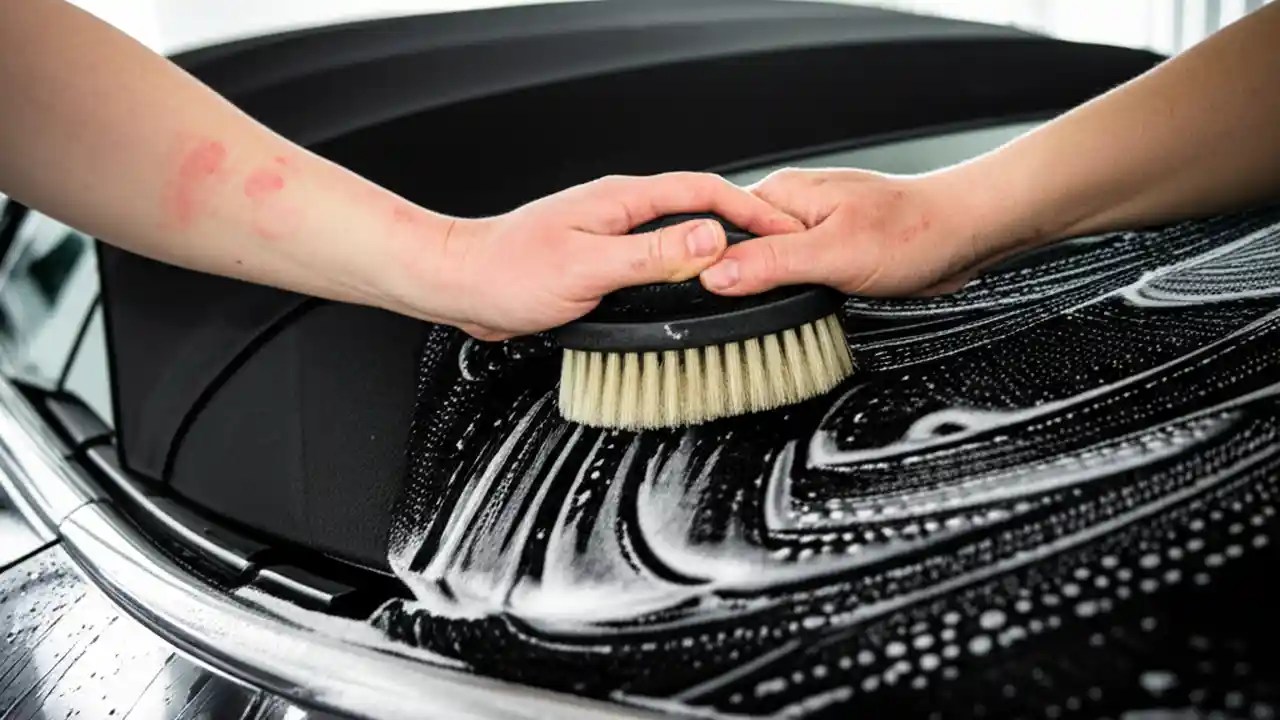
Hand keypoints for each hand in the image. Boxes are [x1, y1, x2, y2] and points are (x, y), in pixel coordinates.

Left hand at [425, 173, 803, 339]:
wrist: (461, 286)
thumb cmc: (508, 272)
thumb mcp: (588, 266)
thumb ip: (651, 254)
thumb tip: (708, 238)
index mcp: (621, 200)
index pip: (703, 190)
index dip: (749, 209)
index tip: (783, 231)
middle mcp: (619, 212)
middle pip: (697, 209)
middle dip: (742, 226)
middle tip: (777, 253)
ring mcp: (611, 236)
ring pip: (678, 237)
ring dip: (714, 252)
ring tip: (747, 272)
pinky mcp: (601, 263)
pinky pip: (656, 262)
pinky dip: (684, 274)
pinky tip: (692, 293)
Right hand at [698, 168, 1018, 297]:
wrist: (967, 235)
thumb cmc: (916, 230)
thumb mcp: (833, 253)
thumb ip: (771, 264)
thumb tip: (714, 273)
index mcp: (781, 194)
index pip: (718, 226)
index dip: (705, 260)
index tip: (705, 292)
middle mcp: (790, 210)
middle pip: (737, 253)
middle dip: (740, 285)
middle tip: (753, 310)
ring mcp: (809, 233)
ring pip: (766, 271)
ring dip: (771, 296)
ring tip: (784, 310)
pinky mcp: (827, 256)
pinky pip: (794, 280)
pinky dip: (794, 299)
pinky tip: (804, 309)